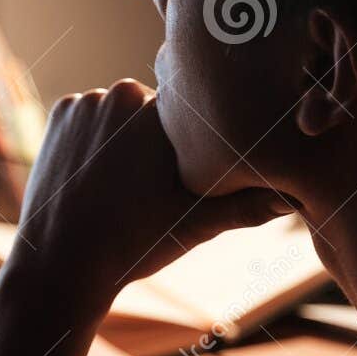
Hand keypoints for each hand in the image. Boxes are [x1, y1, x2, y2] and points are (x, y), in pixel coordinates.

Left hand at [5, 79, 290, 309]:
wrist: (61, 263)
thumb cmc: (135, 244)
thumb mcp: (197, 224)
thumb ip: (247, 205)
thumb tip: (296, 197)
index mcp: (157, 110)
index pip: (190, 118)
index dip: (191, 151)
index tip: (180, 181)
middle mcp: (118, 92)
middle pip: (154, 112)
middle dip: (157, 143)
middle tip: (151, 189)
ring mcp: (84, 101)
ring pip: (122, 114)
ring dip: (125, 140)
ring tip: (122, 187)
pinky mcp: (60, 114)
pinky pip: (91, 119)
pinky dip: (96, 141)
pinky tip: (98, 177)